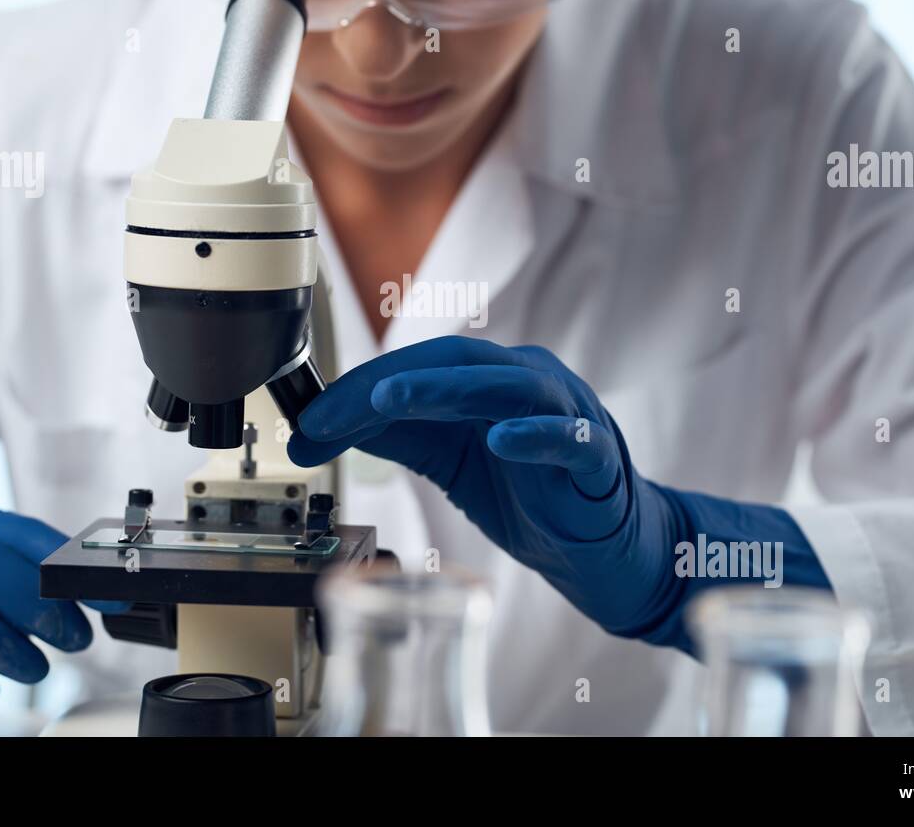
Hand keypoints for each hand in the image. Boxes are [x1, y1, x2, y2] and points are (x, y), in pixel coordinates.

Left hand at [288, 336, 689, 639]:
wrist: (605, 551)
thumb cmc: (532, 494)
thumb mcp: (449, 460)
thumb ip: (398, 435)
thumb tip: (322, 427)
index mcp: (493, 378)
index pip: (422, 365)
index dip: (360, 389)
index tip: (309, 423)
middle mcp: (532, 382)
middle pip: (458, 361)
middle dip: (387, 384)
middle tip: (330, 414)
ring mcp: (570, 416)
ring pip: (511, 386)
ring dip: (447, 388)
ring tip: (392, 401)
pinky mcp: (599, 461)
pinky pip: (572, 440)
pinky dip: (536, 435)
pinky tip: (502, 439)